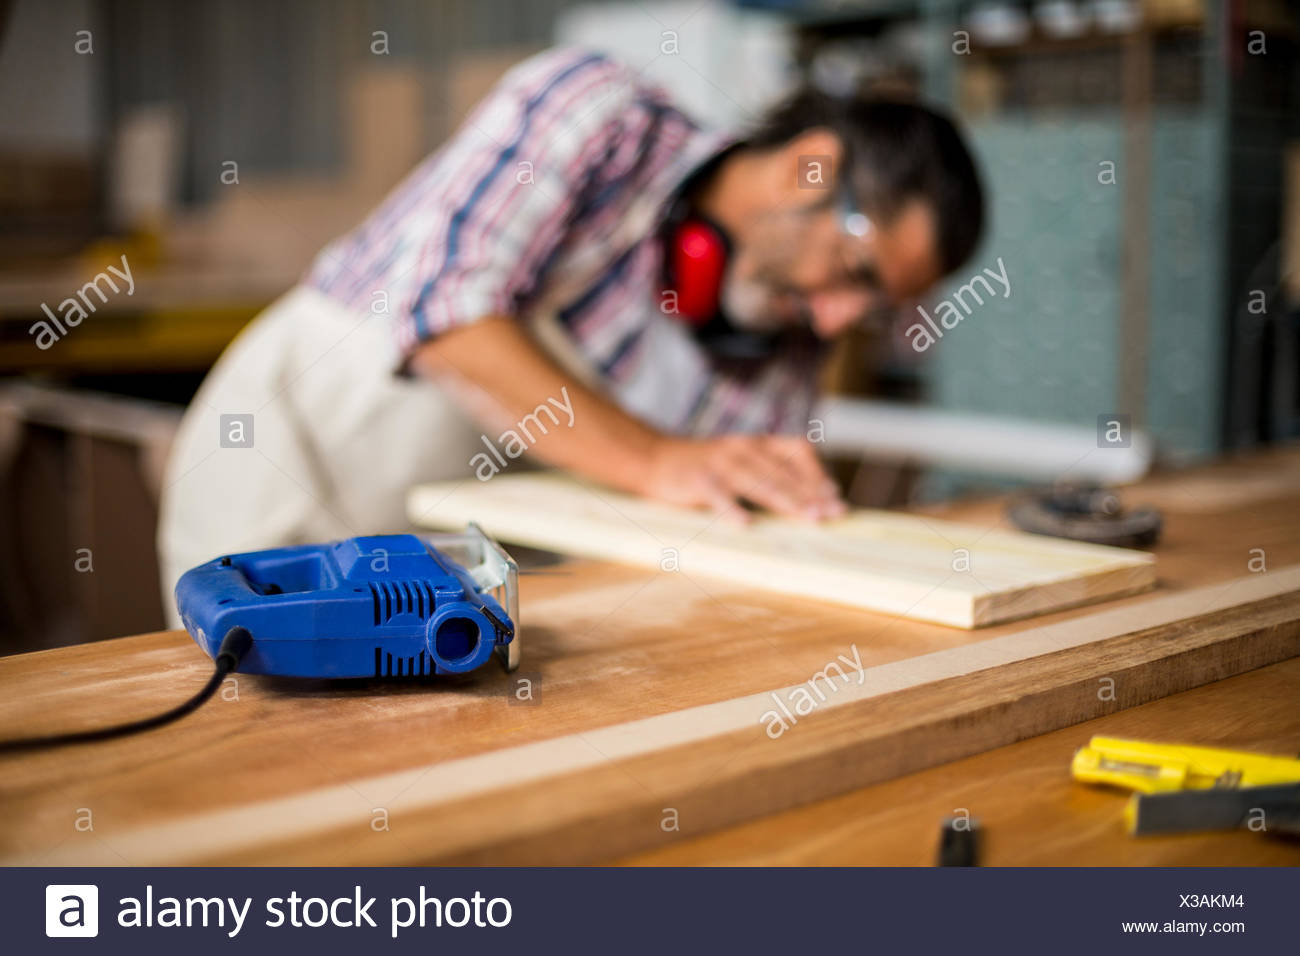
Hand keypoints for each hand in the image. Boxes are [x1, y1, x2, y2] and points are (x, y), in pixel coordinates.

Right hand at [640, 434, 845, 523]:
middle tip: (830, 514)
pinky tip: (745, 525)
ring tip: (806, 518)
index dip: (817, 473)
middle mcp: (742, 448)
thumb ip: (772, 473)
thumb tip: (814, 499)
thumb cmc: (709, 467)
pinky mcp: (697, 479)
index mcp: (757, 443)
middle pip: (782, 472)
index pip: (796, 451)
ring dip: (785, 500)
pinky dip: (731, 509)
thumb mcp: (742, 460)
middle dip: (809, 494)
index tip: (834, 496)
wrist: (657, 459)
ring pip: (758, 482)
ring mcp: (720, 463)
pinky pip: (717, 495)